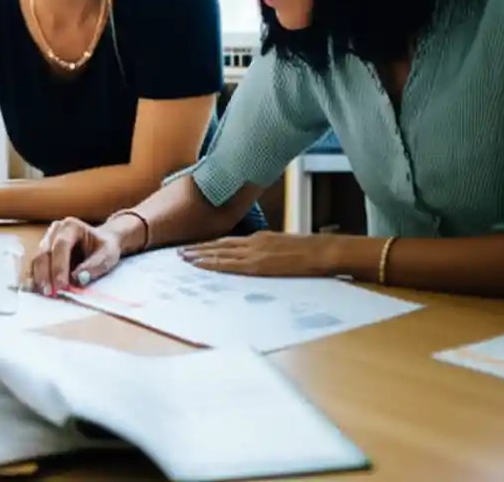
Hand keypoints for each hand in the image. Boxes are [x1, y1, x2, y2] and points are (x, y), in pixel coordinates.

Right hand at [28, 217, 124, 294]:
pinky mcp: (42, 253)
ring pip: (36, 260)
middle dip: (45, 274)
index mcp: (71, 226)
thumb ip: (94, 266)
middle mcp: (55, 231)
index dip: (59, 266)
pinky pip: (35, 266)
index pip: (61, 245)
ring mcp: (46, 241)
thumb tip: (77, 278)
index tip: (61, 285)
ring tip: (45, 293)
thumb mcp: (107, 255)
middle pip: (44, 252)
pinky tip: (37, 290)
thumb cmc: (104, 247)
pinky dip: (35, 278)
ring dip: (39, 278)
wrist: (101, 243)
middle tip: (49, 292)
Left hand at [179, 232, 341, 276]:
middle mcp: (253, 242)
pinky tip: (202, 265)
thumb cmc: (311, 251)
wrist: (325, 252)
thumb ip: (268, 251)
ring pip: (220, 253)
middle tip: (179, 251)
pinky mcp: (259, 265)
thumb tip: (257, 259)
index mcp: (260, 238)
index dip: (210, 244)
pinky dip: (214, 264)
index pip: (228, 241)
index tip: (195, 247)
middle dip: (199, 248)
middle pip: (219, 244)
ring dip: (200, 255)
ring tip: (183, 258)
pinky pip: (231, 264)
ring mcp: (255, 253)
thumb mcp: (284, 246)